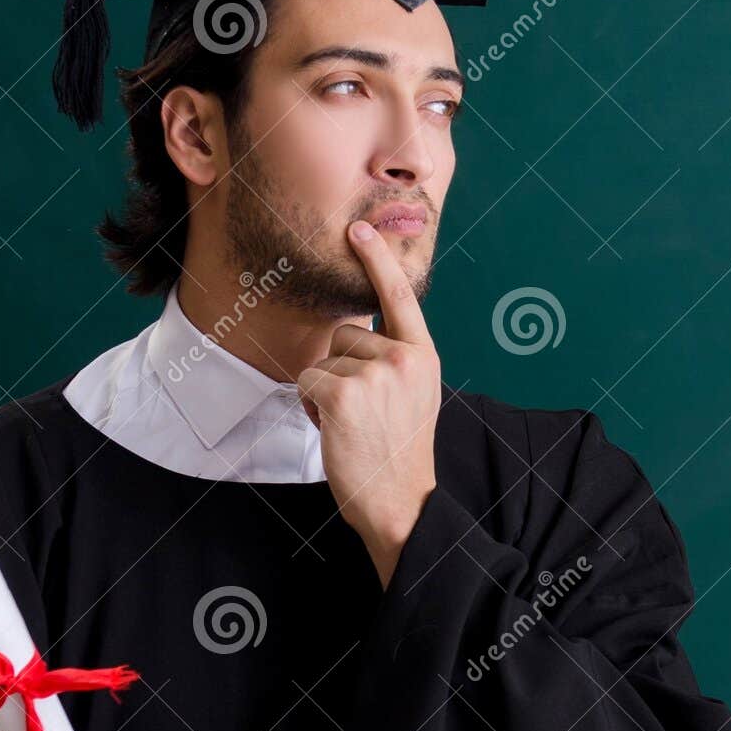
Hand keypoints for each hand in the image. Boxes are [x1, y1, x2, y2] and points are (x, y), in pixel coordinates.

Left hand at [296, 221, 439, 587]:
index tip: (359, 229)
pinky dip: (309, 407)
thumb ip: (396, 360)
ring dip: (325, 391)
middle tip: (363, 412)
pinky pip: (306, 381)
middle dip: (341, 368)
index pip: (399, 297)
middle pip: (345, 334)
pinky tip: (334, 430)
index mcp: (423, 356)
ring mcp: (375, 374)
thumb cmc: (399, 452)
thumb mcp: (414, 395)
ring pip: (323, 359)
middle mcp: (404, 358)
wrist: (402, 501)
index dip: (378, 261)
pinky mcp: (344, 394)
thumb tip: (356, 331)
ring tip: (351, 424)